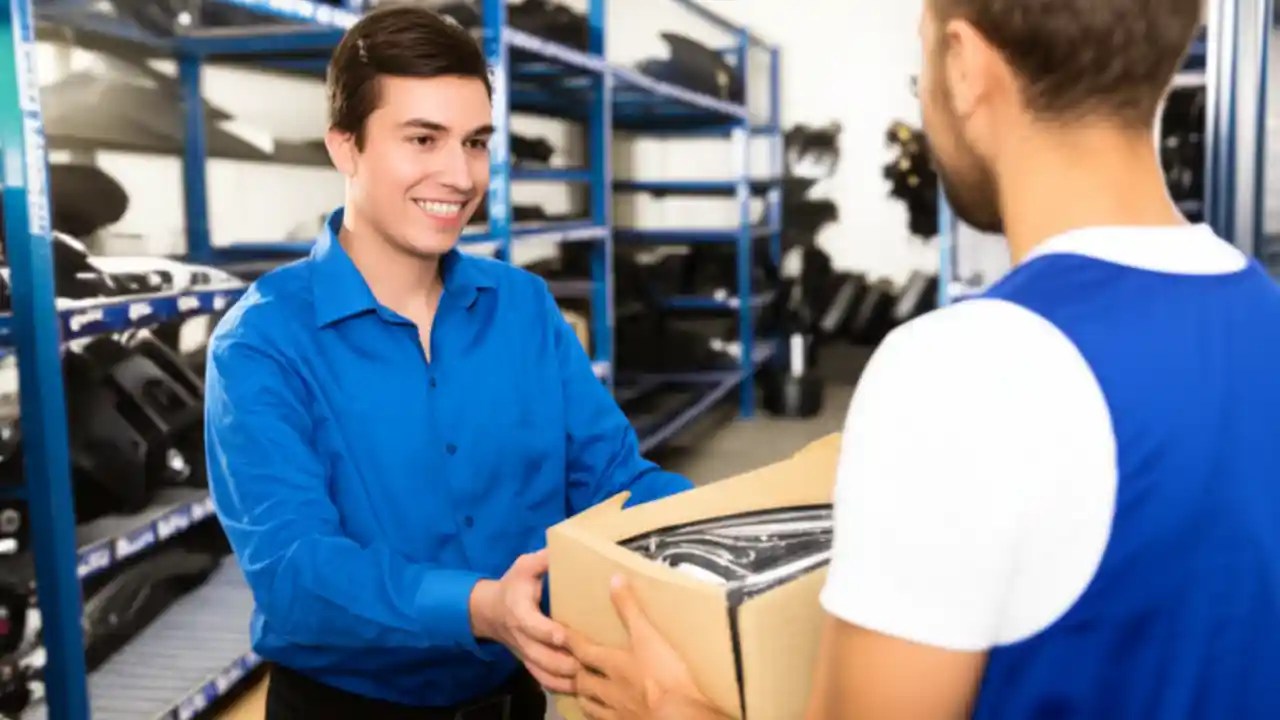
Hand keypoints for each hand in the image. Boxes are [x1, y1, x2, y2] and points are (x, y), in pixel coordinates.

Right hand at [470, 549, 579, 693]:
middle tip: (588, 662)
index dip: (547, 632)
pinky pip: (541, 679)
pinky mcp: (529, 662)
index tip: (564, 635)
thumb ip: (543, 560)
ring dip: (564, 678)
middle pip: (540, 656)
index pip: (531, 625)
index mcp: (519, 611)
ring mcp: (525, 653)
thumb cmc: (513, 585)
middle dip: (563, 661)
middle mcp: (521, 636)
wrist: (489, 611)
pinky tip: (578, 688)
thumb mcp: (524, 566)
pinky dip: (558, 686)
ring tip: (588, 678)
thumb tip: (567, 546)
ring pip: (542, 672)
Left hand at [567, 575, 726, 719]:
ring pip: (591, 705)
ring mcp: (616, 712)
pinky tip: (607, 716)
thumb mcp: (648, 635)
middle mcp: (608, 688)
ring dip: (585, 698)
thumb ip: (631, 608)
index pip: (582, 649)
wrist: (679, 716)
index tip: (556, 634)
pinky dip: (602, 718)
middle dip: (575, 673)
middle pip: (583, 681)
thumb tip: (614, 578)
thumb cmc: (664, 673)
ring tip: (583, 693)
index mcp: (612, 663)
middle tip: (570, 666)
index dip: (568, 641)